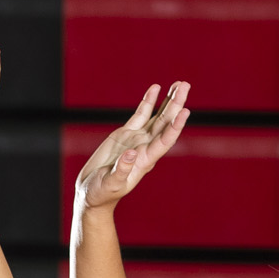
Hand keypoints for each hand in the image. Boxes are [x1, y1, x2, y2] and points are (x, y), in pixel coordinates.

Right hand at [74, 82, 190, 212]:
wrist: (92, 192)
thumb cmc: (101, 194)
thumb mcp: (109, 185)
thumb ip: (120, 171)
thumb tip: (131, 154)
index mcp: (145, 161)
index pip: (164, 141)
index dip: (175, 127)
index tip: (185, 112)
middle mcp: (145, 147)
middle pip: (165, 123)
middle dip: (176, 104)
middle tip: (186, 85)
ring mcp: (137, 139)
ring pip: (157, 116)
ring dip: (168, 100)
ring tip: (180, 84)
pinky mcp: (126, 134)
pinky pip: (141, 114)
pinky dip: (149, 101)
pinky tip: (156, 88)